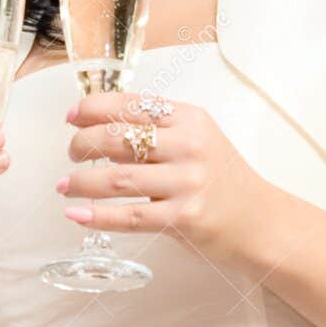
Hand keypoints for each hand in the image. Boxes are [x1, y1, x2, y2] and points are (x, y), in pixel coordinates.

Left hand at [59, 92, 269, 273]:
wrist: (260, 220)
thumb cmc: (222, 179)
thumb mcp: (198, 139)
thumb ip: (158, 129)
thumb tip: (99, 126)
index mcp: (190, 119)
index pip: (131, 105)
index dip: (92, 108)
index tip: (71, 116)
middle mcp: (189, 146)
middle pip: (118, 138)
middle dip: (82, 144)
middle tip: (71, 153)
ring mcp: (187, 182)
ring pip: (117, 178)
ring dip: (82, 181)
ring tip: (65, 185)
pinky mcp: (184, 218)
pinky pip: (129, 216)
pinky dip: (96, 215)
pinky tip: (76, 213)